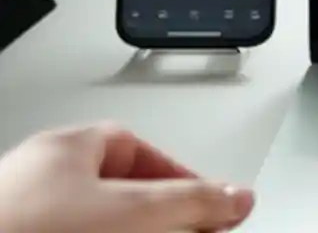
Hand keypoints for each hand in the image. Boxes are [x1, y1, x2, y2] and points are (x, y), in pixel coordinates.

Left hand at [0, 123, 254, 232]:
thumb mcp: (135, 213)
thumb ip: (194, 203)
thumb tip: (238, 197)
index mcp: (64, 149)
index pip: (138, 150)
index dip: (181, 178)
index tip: (210, 206)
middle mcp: (36, 182)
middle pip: (119, 195)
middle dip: (162, 220)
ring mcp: (22, 221)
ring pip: (95, 227)